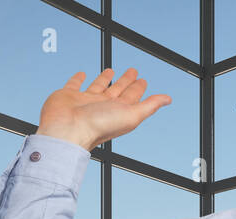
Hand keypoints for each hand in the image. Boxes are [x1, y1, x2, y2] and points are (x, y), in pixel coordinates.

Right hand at [36, 67, 170, 151]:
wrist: (67, 131)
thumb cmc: (98, 127)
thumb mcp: (131, 116)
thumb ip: (149, 106)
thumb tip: (168, 99)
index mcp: (117, 111)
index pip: (132, 97)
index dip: (138, 89)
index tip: (143, 80)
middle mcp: (102, 106)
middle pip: (118, 90)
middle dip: (126, 81)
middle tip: (133, 71)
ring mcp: (86, 101)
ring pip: (98, 86)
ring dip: (105, 78)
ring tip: (111, 70)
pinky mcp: (69, 96)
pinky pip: (74, 84)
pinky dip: (78, 79)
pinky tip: (81, 74)